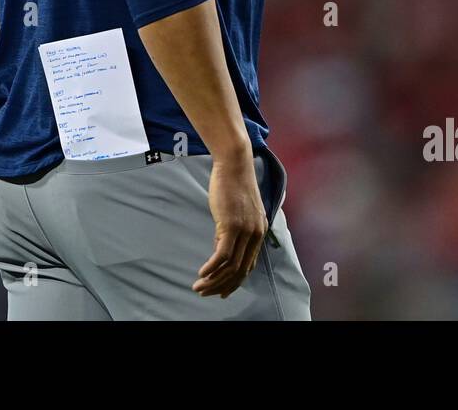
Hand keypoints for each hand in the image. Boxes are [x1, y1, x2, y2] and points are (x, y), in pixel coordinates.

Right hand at [193, 153, 266, 298]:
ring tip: (198, 287)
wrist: (234, 164)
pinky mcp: (232, 226)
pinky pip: (221, 255)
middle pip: (239, 271)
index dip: (234, 282)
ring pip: (230, 267)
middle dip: (221, 287)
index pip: (248, 265)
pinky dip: (211, 268)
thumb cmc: (233, 183)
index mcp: (259, 231)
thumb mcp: (236, 210)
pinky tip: (201, 273)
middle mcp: (255, 234)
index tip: (221, 292)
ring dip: (213, 281)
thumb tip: (219, 245)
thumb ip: (232, 229)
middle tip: (205, 293)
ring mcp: (245, 231)